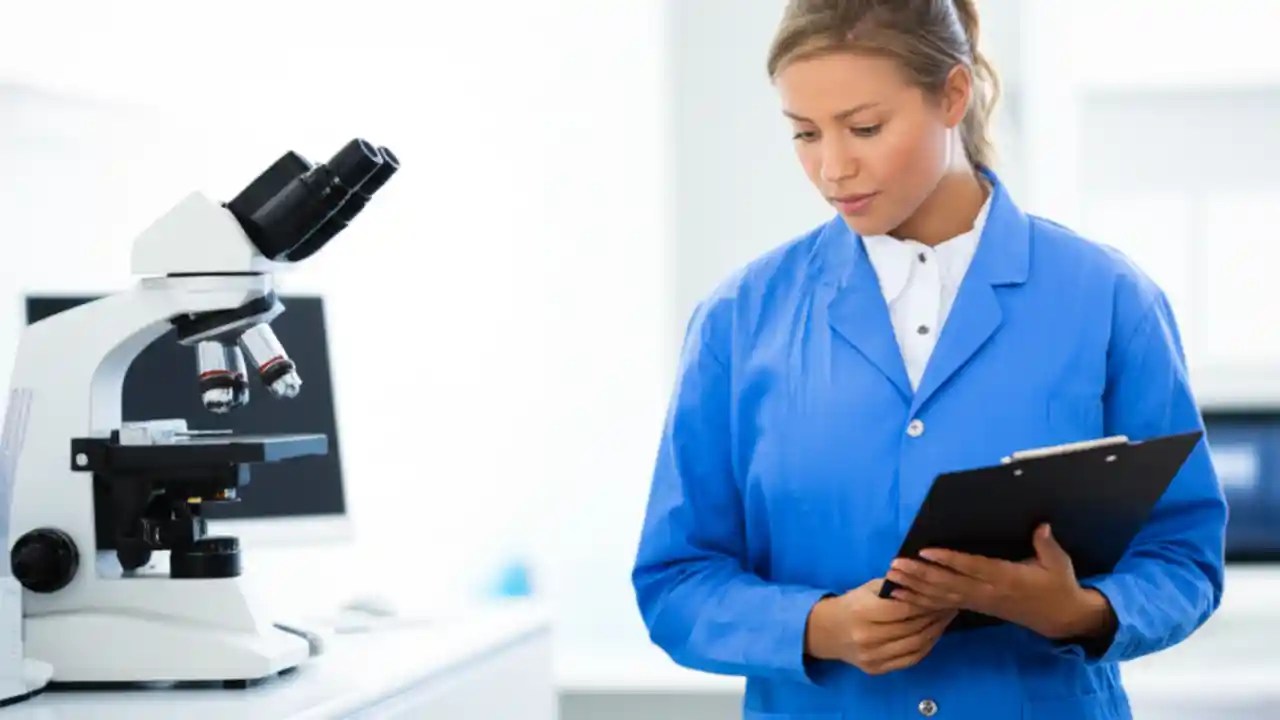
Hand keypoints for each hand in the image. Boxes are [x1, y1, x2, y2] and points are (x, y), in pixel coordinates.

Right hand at [805, 578, 956, 674]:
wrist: (826, 632)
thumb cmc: (850, 604)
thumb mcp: (867, 588)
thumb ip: (894, 586)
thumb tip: (924, 581)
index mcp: (862, 612)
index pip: (902, 609)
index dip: (925, 602)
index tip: (941, 594)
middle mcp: (867, 637)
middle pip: (911, 628)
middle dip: (934, 616)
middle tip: (950, 604)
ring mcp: (872, 656)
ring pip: (914, 645)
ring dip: (934, 631)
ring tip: (946, 618)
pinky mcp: (877, 669)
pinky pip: (910, 659)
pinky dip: (926, 647)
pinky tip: (934, 634)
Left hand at [884, 524, 1115, 639]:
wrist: (1060, 618)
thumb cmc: (1058, 585)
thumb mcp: (1059, 564)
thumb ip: (1046, 544)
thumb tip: (1040, 525)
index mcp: (1006, 577)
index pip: (973, 567)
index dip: (949, 560)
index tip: (927, 551)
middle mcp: (988, 591)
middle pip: (949, 583)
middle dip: (920, 574)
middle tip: (896, 564)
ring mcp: (979, 601)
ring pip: (941, 596)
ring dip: (914, 587)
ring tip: (892, 577)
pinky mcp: (974, 606)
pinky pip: (943, 605)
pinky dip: (920, 600)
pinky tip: (901, 595)